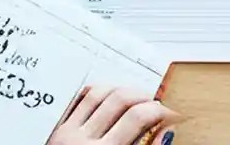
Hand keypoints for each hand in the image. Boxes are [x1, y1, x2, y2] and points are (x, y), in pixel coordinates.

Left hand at [47, 86, 178, 144]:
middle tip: (158, 105)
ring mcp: (67, 134)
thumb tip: (165, 132)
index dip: (162, 110)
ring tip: (138, 98)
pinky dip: (98, 91)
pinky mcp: (57, 132)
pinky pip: (78, 99)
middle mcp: (82, 142)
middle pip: (121, 100)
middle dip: (146, 97)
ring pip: (99, 93)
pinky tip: (110, 96)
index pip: (138, 117)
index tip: (172, 114)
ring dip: (123, 90)